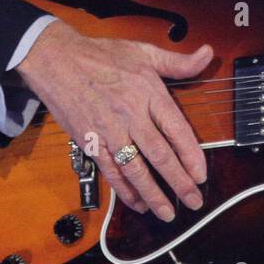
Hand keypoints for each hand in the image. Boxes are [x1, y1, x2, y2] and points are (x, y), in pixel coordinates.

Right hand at [14, 20, 214, 220]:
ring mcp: (109, 130)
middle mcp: (130, 114)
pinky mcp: (90, 140)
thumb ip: (178, 61)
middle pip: (159, 155)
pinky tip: (137, 203)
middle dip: (178, 182)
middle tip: (194, 202)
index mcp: (148, 92)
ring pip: (134, 168)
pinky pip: (110, 170)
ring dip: (152, 194)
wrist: (55, 59)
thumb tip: (207, 54)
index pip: (176, 129)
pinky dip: (124, 190)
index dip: (191, 155)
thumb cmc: (102, 54)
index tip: (201, 175)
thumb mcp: (144, 51)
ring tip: (167, 213)